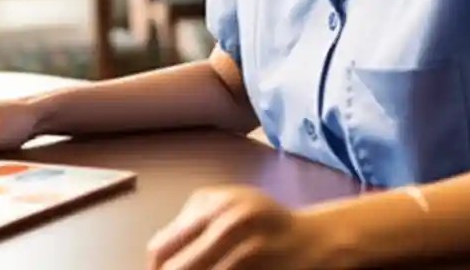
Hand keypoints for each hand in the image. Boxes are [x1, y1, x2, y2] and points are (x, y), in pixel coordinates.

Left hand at [145, 187, 342, 269]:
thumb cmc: (261, 220)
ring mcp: (251, 253)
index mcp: (212, 206)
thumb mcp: (224, 205)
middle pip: (176, 269)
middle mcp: (230, 226)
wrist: (315, 239)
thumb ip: (189, 223)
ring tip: (207, 269)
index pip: (161, 249)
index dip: (154, 269)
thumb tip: (154, 259)